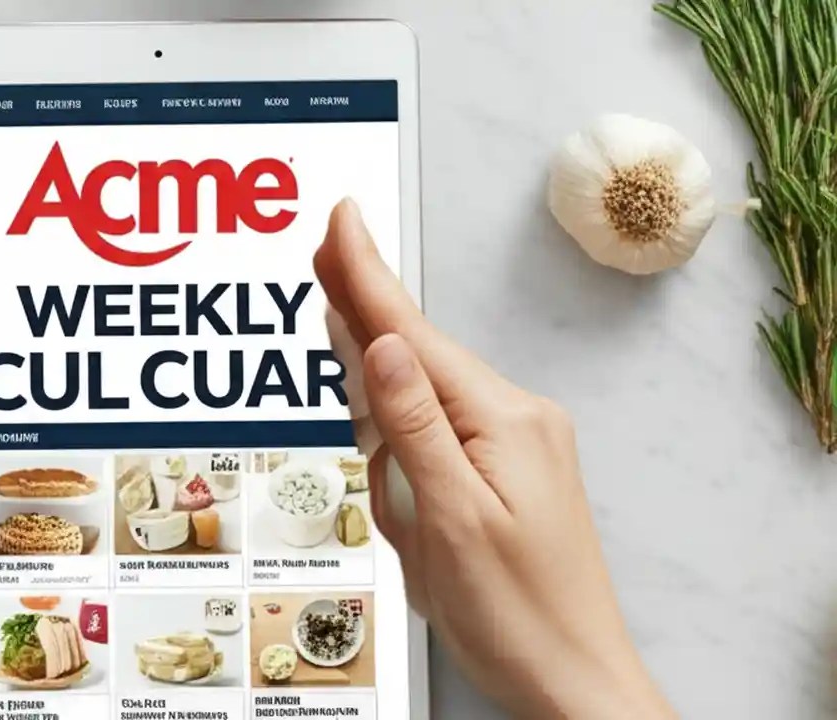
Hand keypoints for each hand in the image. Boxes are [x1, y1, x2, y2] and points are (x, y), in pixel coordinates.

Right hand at [317, 200, 673, 719]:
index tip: (341, 221)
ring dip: (379, 369)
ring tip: (345, 325)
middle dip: (366, 303)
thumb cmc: (519, 616)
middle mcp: (514, 418)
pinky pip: (439, 426)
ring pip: (424, 390)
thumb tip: (383, 344)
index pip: (414, 335)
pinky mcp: (505, 471)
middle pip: (419, 351)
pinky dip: (400, 413)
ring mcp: (512, 444)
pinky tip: (382, 400)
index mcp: (502, 420)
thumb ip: (414, 426)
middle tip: (326, 249)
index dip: (367, 275)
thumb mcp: (452, 520)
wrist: (575, 681)